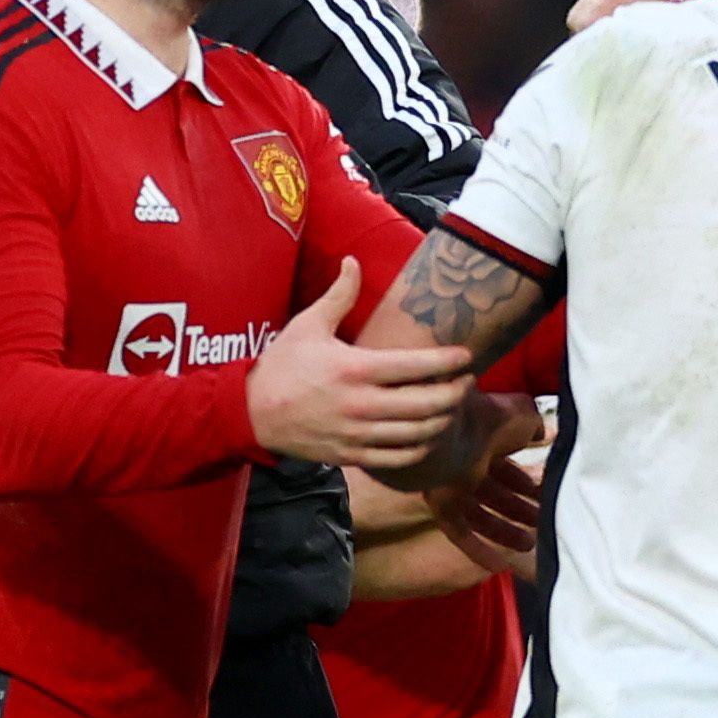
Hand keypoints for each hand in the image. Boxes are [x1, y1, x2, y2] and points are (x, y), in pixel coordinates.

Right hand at [250, 261, 476, 465]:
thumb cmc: (281, 366)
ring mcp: (357, 433)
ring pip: (419, 433)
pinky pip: (400, 457)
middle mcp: (360, 404)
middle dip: (456, 392)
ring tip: (454, 405)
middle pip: (427, 403)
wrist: (249, 413)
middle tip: (468, 381)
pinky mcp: (352, 455)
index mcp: (354, 368)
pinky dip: (422, 447)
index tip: (467, 356)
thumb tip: (353, 260)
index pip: (415, 365)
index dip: (448, 361)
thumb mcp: (307, 325)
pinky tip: (430, 433)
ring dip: (444, 419)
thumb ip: (339, 295)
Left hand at [429, 394, 547, 575]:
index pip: (506, 469)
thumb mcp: (524, 417)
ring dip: (504, 532)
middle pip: (495, 494)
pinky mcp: (441, 505)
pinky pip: (459, 532)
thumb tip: (546, 433)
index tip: (545, 495)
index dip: (525, 483)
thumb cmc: (491, 418)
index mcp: (485, 443)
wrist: (454, 427)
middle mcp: (468, 465)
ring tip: (529, 545)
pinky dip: (478, 549)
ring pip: (480, 516)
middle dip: (519, 510)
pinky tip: (498, 566)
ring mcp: (452, 487)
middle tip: (542, 524)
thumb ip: (536, 426)